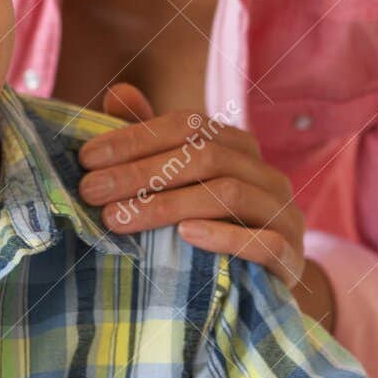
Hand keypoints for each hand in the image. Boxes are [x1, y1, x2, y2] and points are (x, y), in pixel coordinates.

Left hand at [78, 81, 316, 302]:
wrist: (267, 284)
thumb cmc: (213, 225)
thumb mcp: (179, 184)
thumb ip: (151, 141)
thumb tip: (117, 92)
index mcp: (239, 147)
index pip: (188, 126)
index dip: (135, 137)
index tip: (86, 158)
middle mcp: (265, 173)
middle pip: (204, 157)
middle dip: (140, 173)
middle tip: (91, 191)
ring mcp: (283, 213)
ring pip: (228, 194)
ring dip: (167, 205)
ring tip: (118, 218)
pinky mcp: (291, 256)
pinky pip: (263, 241)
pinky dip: (223, 236)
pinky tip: (184, 236)